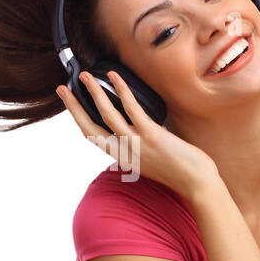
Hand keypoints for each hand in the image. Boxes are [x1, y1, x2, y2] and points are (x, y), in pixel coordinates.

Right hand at [56, 71, 218, 199]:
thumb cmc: (180, 172)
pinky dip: (122, 90)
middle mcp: (123, 152)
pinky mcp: (151, 135)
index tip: (70, 103)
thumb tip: (136, 127)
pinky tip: (115, 76)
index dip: (78, 118)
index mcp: (122, 158)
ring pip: (107, 114)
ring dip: (94, 92)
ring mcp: (136, 144)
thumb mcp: (150, 160)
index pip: (92, 136)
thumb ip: (139, 146)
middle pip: (89, 126)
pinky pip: (132, 108)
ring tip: (85, 76)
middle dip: (74, 106)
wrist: (197, 184)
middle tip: (63, 87)